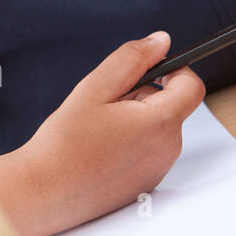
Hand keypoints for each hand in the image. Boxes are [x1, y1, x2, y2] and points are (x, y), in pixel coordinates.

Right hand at [0, 31, 204, 235]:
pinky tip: (99, 150)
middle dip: (144, 96)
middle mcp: (167, 150)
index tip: (149, 68)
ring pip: (158, 128)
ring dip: (135, 119)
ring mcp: (158, 170)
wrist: (44, 194)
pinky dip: (131, 142)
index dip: (174, 70)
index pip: (192, 86)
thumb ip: (133, 58)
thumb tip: (162, 41)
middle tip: (105, 105)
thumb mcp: (96, 87)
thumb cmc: (65, 143)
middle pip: (172, 106)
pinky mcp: (146, 184)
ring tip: (99, 129)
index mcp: (161, 124)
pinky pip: (149, 150)